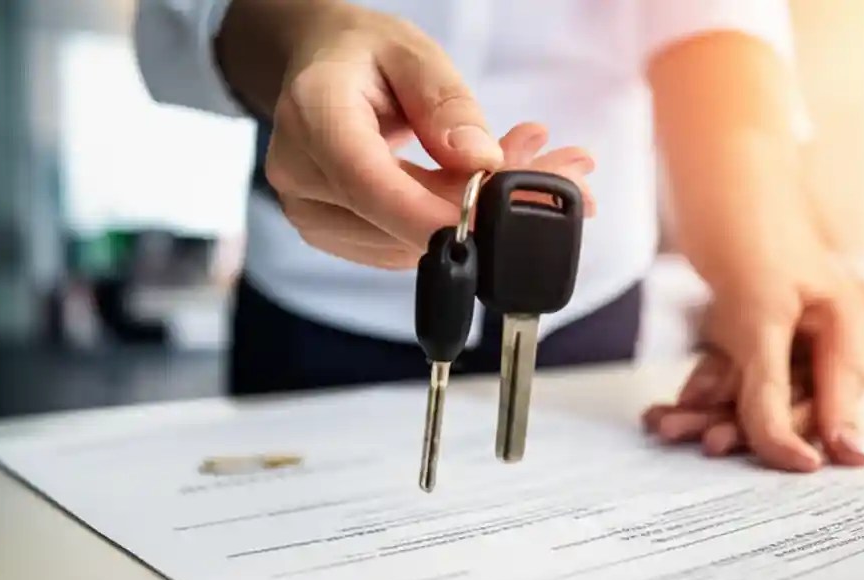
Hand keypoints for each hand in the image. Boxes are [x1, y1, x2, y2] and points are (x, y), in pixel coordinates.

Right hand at [254, 4, 593, 268]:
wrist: (319, 70)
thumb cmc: (362, 55)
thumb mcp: (412, 52)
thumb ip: (447, 104)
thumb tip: (482, 163)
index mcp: (313, 115)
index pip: (367, 182)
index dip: (433, 213)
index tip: (494, 222)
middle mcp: (300, 174)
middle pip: (400, 219)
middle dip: (487, 208)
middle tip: (564, 172)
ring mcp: (313, 214)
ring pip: (411, 240)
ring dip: (480, 216)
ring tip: (530, 163)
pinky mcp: (335, 235)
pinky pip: (405, 243)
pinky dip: (455, 221)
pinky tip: (486, 186)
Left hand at [643, 212, 863, 471]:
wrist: (711, 168)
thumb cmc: (752, 224)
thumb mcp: (761, 318)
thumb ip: (772, 389)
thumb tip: (791, 453)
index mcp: (847, 322)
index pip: (838, 397)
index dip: (817, 435)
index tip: (797, 471)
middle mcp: (820, 328)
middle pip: (793, 399)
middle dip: (745, 423)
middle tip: (704, 444)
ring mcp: (783, 326)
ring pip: (754, 389)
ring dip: (710, 410)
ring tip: (668, 425)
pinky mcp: (747, 322)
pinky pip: (729, 370)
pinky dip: (699, 385)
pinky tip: (667, 404)